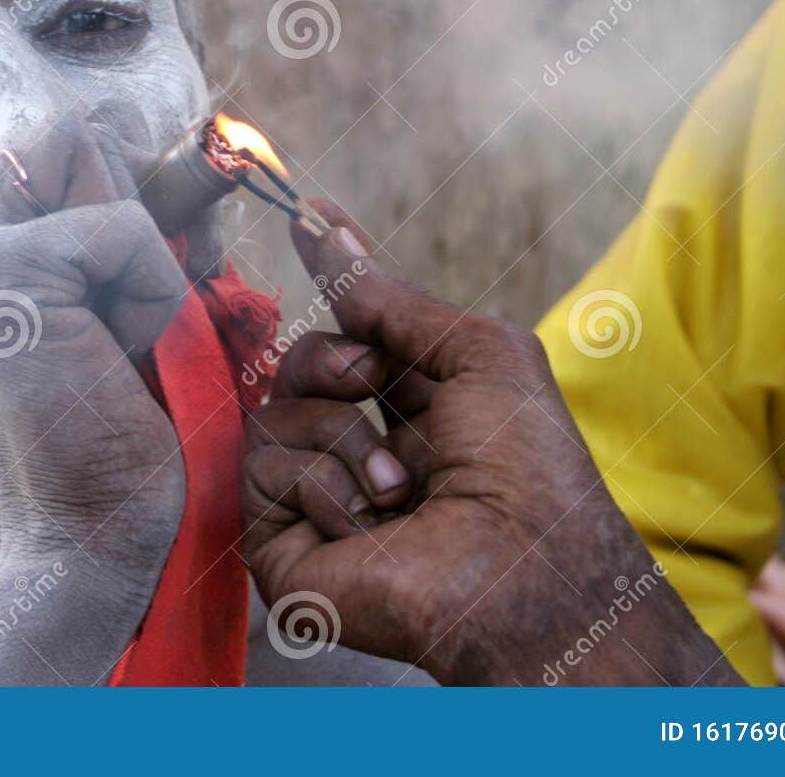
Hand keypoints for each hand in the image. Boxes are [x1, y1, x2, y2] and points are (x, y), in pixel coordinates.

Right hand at [0, 112, 186, 591]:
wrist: (95, 539)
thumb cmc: (124, 434)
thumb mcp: (121, 306)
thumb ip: (112, 227)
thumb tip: (138, 133)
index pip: (64, 146)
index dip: (123, 204)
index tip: (126, 302)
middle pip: (77, 136)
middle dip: (132, 219)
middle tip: (121, 328)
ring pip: (94, 158)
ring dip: (140, 257)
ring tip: (115, 345)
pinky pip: (121, 225)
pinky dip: (149, 292)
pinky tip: (113, 360)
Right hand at [242, 201, 741, 685]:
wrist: (521, 570)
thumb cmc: (525, 467)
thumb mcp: (477, 353)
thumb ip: (392, 299)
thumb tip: (331, 232)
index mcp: (411, 403)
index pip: (349, 329)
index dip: (331, 277)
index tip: (308, 214)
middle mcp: (358, 445)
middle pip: (297, 364)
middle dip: (331, 359)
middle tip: (371, 380)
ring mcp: (315, 496)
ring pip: (273, 414)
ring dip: (341, 436)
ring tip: (397, 486)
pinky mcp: (280, 542)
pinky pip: (259, 470)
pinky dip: (321, 485)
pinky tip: (369, 522)